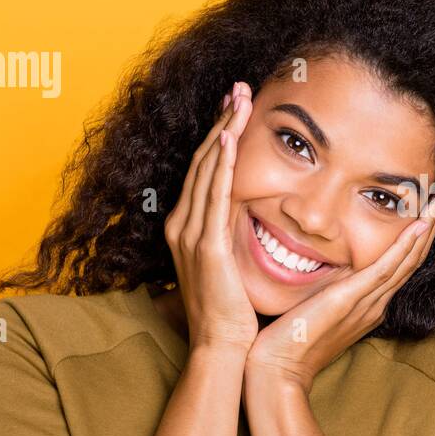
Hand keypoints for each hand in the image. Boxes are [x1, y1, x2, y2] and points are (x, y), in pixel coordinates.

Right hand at [163, 81, 258, 349]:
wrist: (222, 347)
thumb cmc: (231, 310)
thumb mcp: (230, 263)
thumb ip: (233, 235)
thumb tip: (252, 215)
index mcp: (188, 228)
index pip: (205, 171)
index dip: (220, 136)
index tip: (237, 108)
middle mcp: (182, 225)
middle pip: (204, 161)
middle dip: (222, 122)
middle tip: (240, 88)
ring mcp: (190, 234)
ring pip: (208, 170)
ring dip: (224, 131)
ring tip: (239, 100)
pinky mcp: (205, 246)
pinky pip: (214, 196)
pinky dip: (221, 164)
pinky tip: (231, 137)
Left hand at [244, 184, 434, 393]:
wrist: (279, 370)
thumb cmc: (289, 341)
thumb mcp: (315, 304)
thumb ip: (330, 285)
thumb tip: (329, 261)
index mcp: (369, 303)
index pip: (401, 262)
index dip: (417, 233)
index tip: (427, 205)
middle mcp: (376, 302)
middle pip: (413, 256)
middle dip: (432, 222)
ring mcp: (368, 302)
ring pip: (407, 259)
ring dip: (427, 225)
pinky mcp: (352, 300)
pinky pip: (386, 268)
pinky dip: (404, 245)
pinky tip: (419, 223)